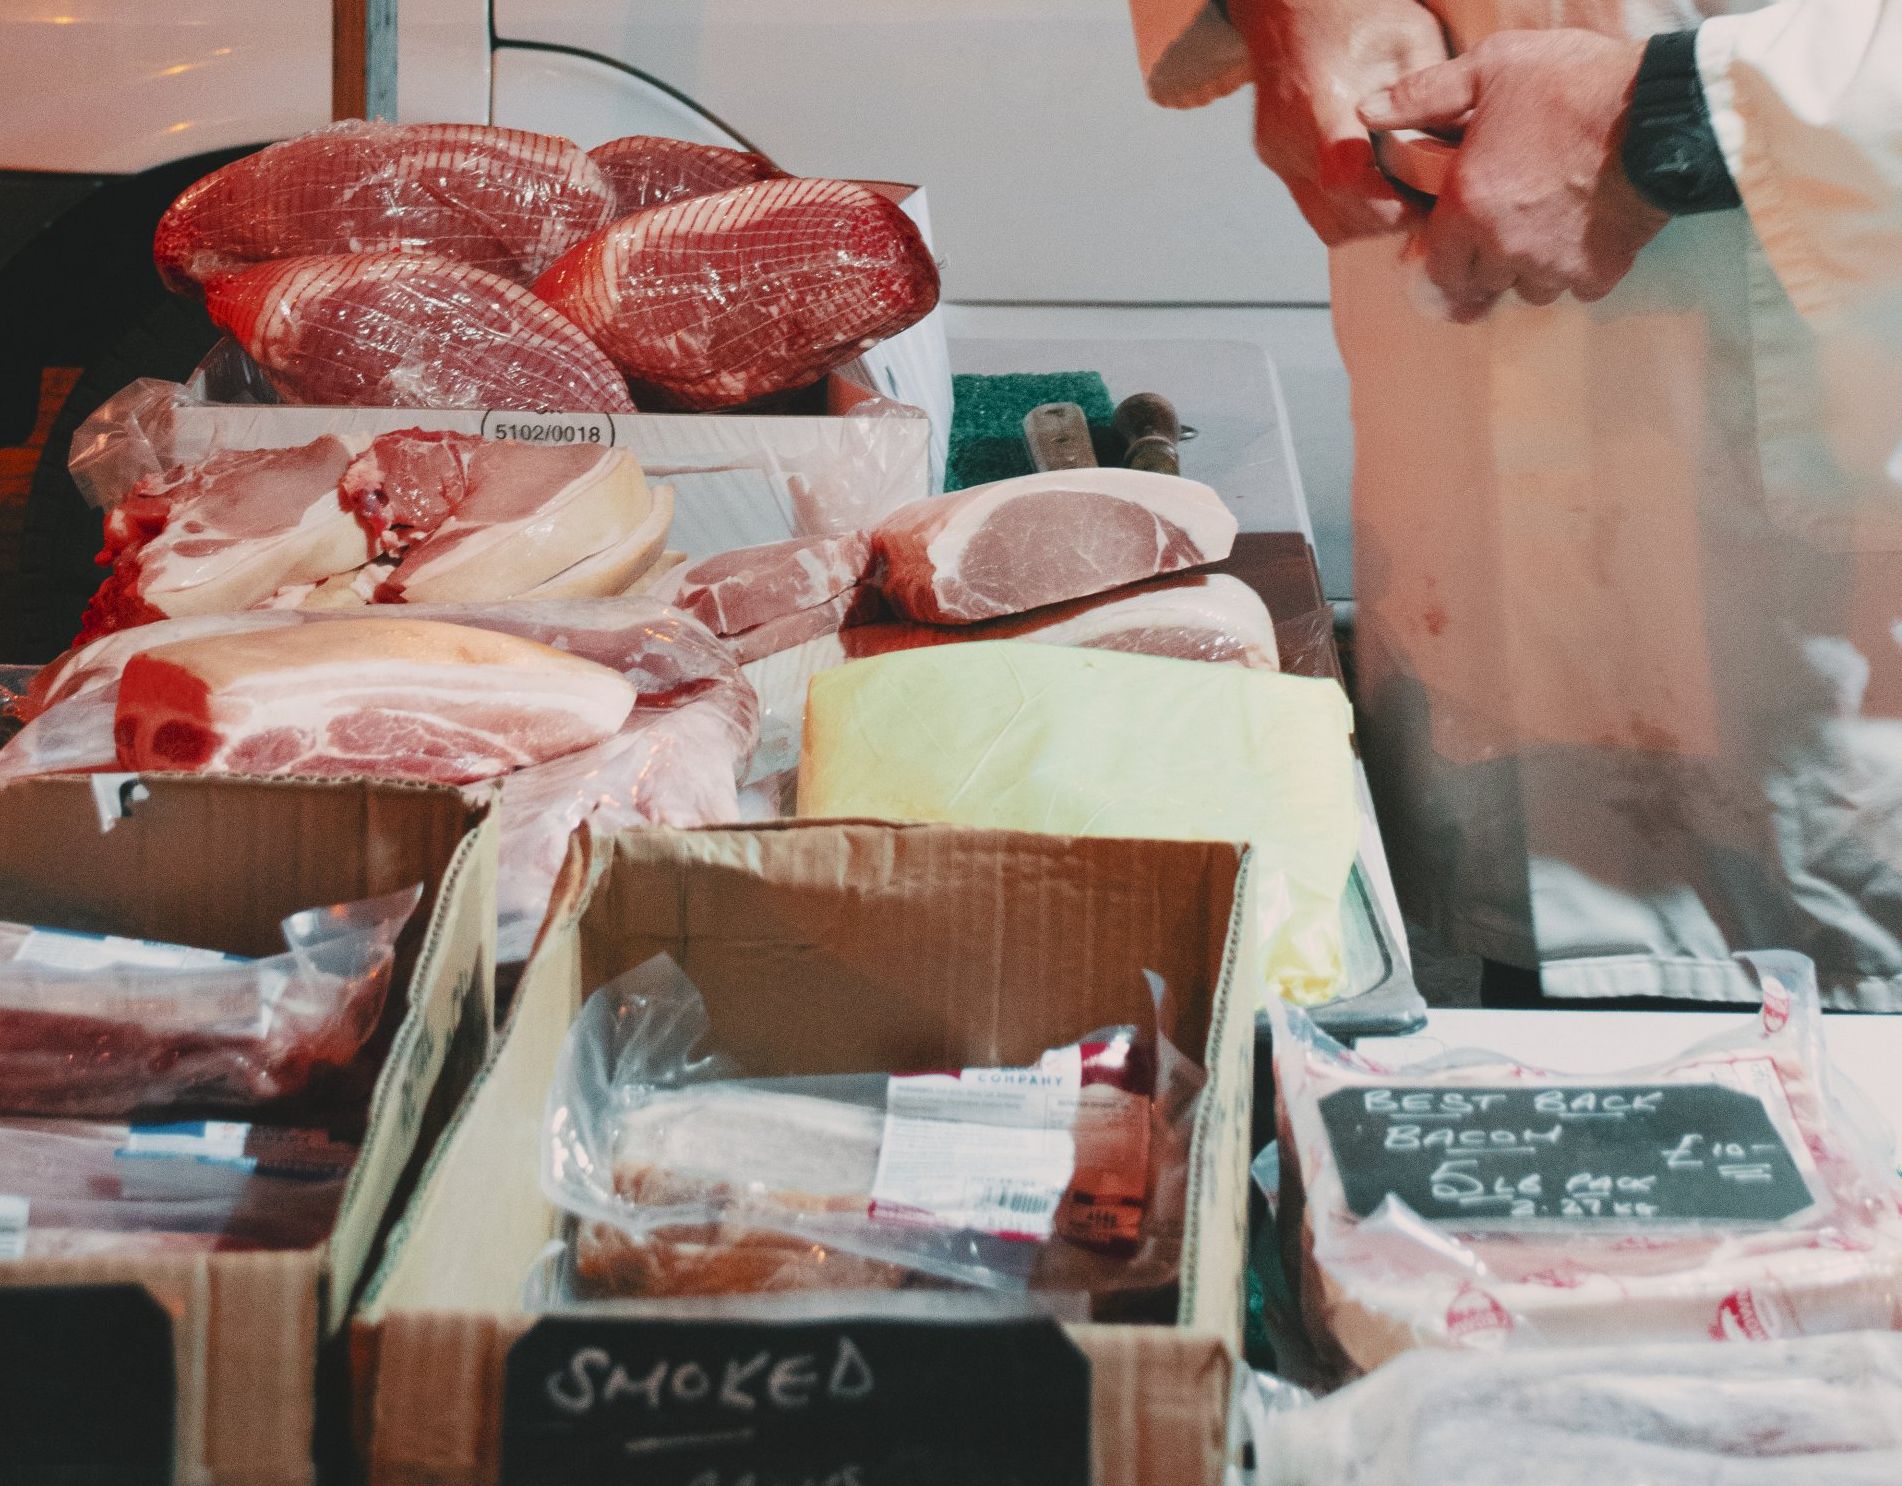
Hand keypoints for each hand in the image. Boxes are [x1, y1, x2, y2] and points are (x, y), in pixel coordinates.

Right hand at [1230, 0, 1449, 245]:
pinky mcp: (1277, 159)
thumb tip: (1463, 152)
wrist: (1288, 2)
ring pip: (1328, 222)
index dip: (1391, 205)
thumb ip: (1432, 101)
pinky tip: (1376, 177)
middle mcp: (1289, 138)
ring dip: (1369, 218)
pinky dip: (1351, 203)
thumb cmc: (1352, 10)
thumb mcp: (1410, 38)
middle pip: (1339, 218)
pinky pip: (1317, 204)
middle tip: (1426, 199)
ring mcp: (1278, 154)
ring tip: (1402, 189)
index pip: (1346, 181)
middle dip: (1388, 220)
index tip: (1428, 200)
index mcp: (1321, 102)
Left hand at [1359, 30, 1668, 320]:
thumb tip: (1369, 109)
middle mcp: (1504, 247)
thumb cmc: (1575, 84)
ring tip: (1543, 228)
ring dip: (1528, 270)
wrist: (1663, 110)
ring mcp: (1552, 264)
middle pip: (1480, 286)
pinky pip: (1576, 288)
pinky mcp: (1599, 271)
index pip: (1435, 272)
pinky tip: (1583, 234)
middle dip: (1483, 267)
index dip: (1442, 264)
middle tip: (1499, 235)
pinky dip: (1576, 269)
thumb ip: (1425, 94)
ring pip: (1527, 290)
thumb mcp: (1492, 68)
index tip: (1451, 251)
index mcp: (1468, 207)